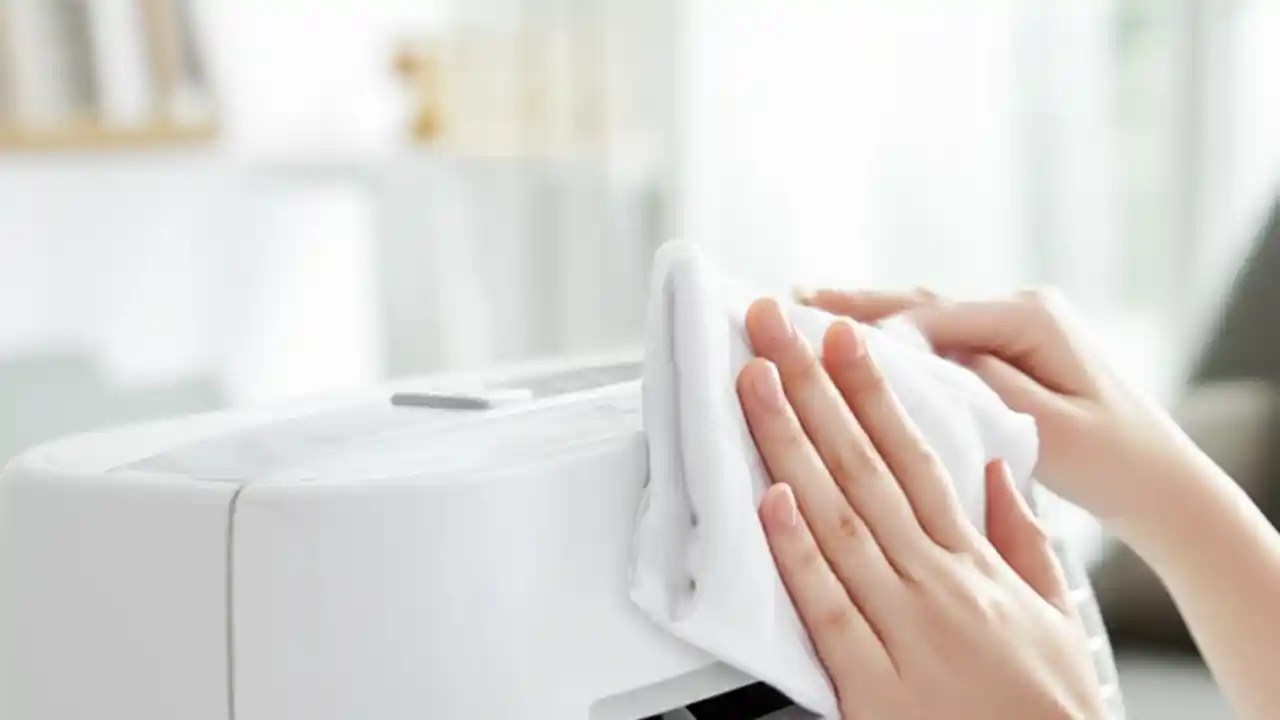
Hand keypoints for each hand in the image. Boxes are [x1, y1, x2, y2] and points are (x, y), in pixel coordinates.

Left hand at [738, 298, 1104, 719]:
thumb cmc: (1048, 710)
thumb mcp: (1054, 615)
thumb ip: (1022, 540)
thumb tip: (997, 472)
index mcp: (973, 563)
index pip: (914, 456)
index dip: (874, 391)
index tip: (844, 338)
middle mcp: (936, 582)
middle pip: (864, 467)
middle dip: (815, 389)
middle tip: (775, 328)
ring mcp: (904, 629)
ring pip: (838, 519)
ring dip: (792, 444)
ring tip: (757, 383)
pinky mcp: (873, 686)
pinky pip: (828, 608)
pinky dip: (797, 553)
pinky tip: (768, 501)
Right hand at [799, 288, 1208, 542]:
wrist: (1160, 478)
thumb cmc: (1111, 459)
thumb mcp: (1048, 427)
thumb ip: (981, 384)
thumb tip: (912, 353)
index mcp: (1027, 318)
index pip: (929, 317)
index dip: (869, 331)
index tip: (813, 341)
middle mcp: (1016, 307)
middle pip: (916, 302)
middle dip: (850, 305)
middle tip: (785, 301)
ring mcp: (1010, 323)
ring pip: (921, 312)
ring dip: (864, 312)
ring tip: (803, 305)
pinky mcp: (1005, 346)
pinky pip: (936, 333)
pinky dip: (891, 334)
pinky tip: (851, 335)